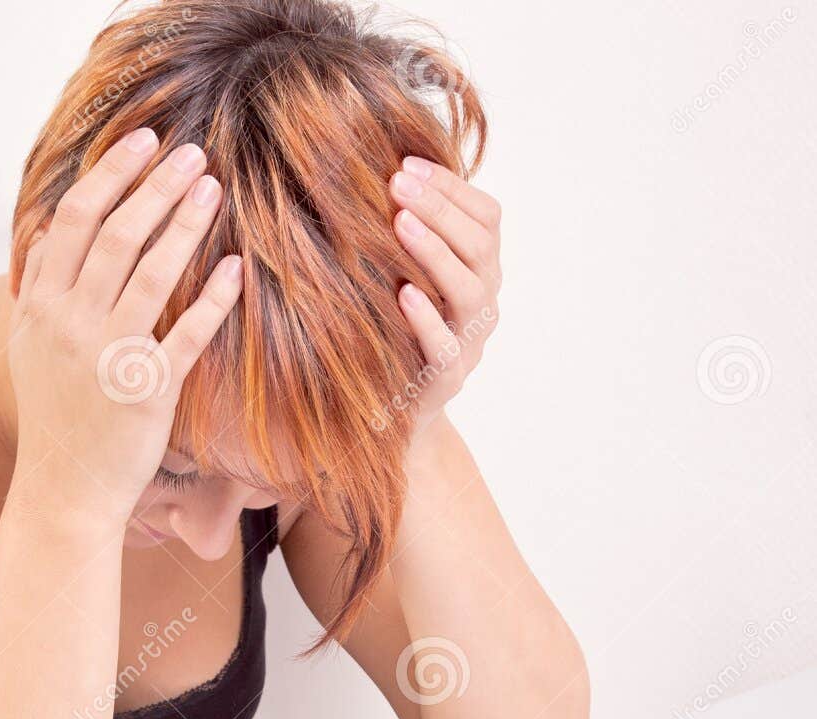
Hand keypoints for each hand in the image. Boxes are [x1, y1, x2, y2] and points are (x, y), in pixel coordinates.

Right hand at [9, 128, 242, 515]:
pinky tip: (236, 267)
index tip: (143, 142)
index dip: (112, 173)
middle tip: (192, 154)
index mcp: (42, 304)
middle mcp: (71, 322)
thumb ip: (39, 284)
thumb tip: (48, 229)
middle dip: (156, 185)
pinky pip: (186, 333)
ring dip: (185, 224)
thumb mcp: (29, 345)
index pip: (75, 219)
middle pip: (116, 233)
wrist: (63, 490)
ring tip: (213, 189)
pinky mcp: (147, 391)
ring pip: (151, 272)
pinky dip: (213, 298)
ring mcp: (109, 355)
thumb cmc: (55, 416)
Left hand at [388, 158, 500, 435]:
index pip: (486, 217)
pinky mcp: (446, 381)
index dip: (452, 187)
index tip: (407, 163)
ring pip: (470, 293)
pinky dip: (426, 320)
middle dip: (440, 209)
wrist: (393, 411)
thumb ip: (406, 231)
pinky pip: (444, 349)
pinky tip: (403, 294)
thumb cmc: (393, 328)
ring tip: (400, 222)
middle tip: (398, 181)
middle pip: (480, 247)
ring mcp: (470, 344)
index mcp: (481, 271)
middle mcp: (483, 304)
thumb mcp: (402, 273)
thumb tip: (375, 166)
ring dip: (436, 252)